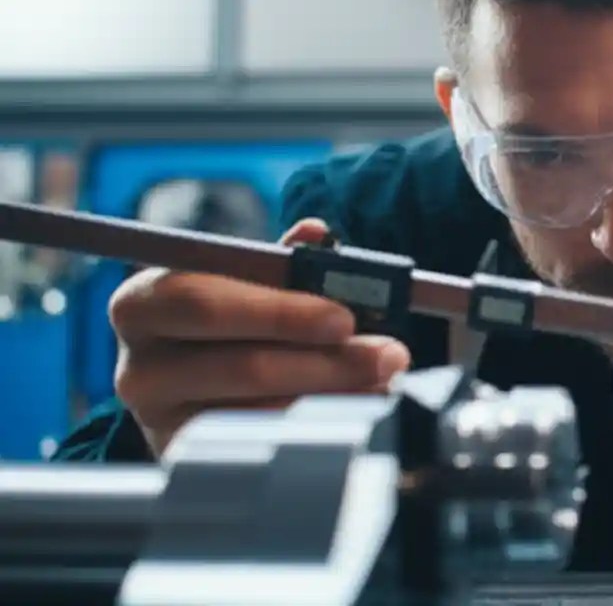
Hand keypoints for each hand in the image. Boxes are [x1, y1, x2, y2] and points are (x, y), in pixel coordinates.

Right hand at [109, 218, 411, 457]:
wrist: (185, 390)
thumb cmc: (220, 323)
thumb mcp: (239, 281)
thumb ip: (277, 259)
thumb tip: (316, 234)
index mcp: (143, 304)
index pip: (204, 302)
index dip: (278, 312)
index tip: (343, 320)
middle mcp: (138, 369)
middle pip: (240, 367)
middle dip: (326, 361)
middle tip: (386, 355)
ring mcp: (160, 425)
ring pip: (262, 415)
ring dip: (339, 397)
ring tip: (385, 380)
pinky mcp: (188, 466)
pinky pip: (265, 450)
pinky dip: (321, 429)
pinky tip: (359, 409)